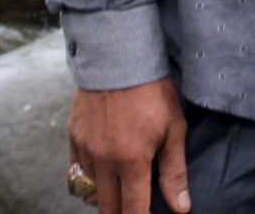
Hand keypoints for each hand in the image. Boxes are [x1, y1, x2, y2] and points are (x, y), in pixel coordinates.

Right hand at [68, 79, 190, 213]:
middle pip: (107, 207)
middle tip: (132, 207)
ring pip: (89, 190)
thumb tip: (180, 208)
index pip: (132, 211)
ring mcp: (85, 149)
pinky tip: (102, 170)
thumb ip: (174, 172)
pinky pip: (75, 170)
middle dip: (120, 212)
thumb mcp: (173, 129)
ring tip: (119, 188)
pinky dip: (88, 177)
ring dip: (104, 195)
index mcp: (131, 161)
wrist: (119, 56)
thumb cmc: (152, 91)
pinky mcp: (73, 136)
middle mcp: (104, 160)